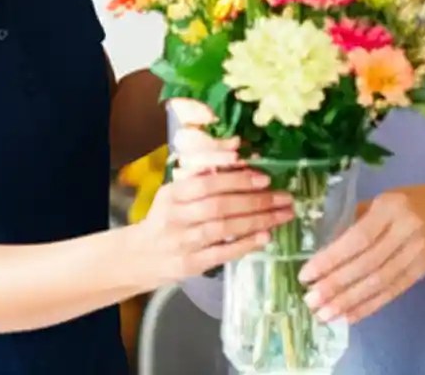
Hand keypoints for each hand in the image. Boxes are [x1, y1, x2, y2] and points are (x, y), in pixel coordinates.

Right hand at [125, 98, 294, 288]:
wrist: (140, 256)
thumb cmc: (165, 220)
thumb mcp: (174, 195)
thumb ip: (201, 180)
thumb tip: (238, 160)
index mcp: (172, 194)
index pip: (207, 184)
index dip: (237, 180)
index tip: (265, 177)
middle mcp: (176, 217)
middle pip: (219, 206)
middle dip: (256, 201)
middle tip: (284, 198)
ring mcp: (183, 242)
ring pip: (223, 228)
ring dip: (257, 221)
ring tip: (282, 215)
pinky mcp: (191, 264)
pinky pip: (222, 253)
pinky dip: (245, 245)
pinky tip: (265, 237)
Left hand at [297, 185, 424, 324]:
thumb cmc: (404, 204)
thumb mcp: (378, 202)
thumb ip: (352, 221)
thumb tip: (321, 251)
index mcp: (390, 208)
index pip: (358, 238)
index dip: (331, 259)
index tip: (306, 275)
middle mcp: (406, 232)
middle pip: (368, 264)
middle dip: (336, 286)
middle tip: (310, 300)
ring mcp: (416, 254)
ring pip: (379, 283)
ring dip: (349, 302)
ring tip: (323, 314)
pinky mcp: (421, 273)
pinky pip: (392, 293)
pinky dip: (368, 307)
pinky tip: (347, 316)